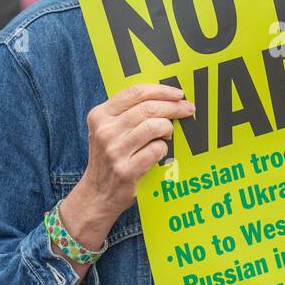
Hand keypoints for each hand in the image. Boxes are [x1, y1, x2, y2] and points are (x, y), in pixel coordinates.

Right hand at [59, 83, 195, 251]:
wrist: (97, 194)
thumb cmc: (109, 157)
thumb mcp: (107, 130)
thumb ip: (127, 113)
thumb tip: (165, 97)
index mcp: (100, 115)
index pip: (134, 93)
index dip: (161, 90)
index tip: (178, 94)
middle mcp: (105, 131)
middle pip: (148, 108)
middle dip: (173, 107)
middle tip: (188, 109)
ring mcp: (114, 151)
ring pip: (154, 127)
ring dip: (168, 128)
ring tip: (169, 134)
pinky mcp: (126, 170)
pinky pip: (157, 150)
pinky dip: (163, 149)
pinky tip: (159, 152)